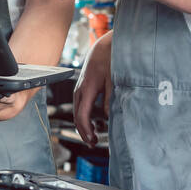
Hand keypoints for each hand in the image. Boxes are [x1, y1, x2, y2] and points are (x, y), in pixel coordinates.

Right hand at [73, 31, 111, 145]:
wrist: (104, 46)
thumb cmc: (109, 60)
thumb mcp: (113, 80)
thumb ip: (110, 99)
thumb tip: (109, 117)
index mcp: (87, 89)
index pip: (82, 115)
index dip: (86, 130)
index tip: (93, 140)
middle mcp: (79, 90)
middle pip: (77, 116)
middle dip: (84, 131)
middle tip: (93, 143)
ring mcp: (80, 89)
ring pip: (78, 112)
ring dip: (84, 125)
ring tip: (94, 136)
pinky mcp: (83, 88)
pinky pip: (80, 106)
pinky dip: (85, 117)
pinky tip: (93, 123)